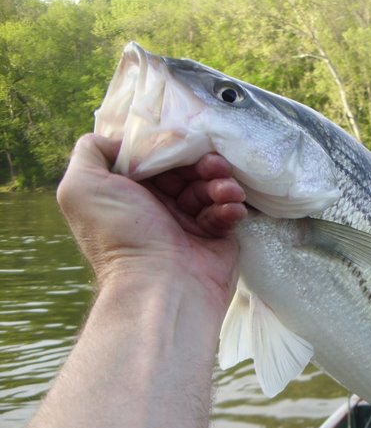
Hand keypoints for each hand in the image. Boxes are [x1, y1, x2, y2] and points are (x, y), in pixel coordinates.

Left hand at [57, 134, 246, 309]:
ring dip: (222, 183)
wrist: (160, 286)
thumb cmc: (121, 235)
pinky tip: (231, 210)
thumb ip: (91, 151)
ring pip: (210, 186)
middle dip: (203, 163)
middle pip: (186, 168)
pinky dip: (231, 207)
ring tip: (227, 190)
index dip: (170, 146)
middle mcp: (157, 205)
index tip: (184, 145)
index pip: (155, 156)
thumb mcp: (83, 186)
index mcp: (128, 191)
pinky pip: (227, 211)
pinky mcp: (215, 237)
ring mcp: (188, 222)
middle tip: (215, 166)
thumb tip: (121, 141)